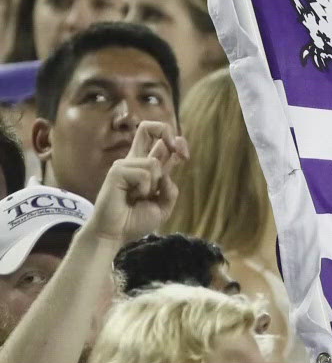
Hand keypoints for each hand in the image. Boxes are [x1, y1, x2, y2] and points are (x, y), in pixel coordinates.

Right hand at [87, 122, 188, 243]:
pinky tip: (131, 198)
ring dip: (155, 185)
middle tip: (176, 146)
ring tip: (140, 197)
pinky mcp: (117, 172)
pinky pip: (145, 174)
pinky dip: (145, 189)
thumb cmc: (135, 221)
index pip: (161, 143)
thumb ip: (170, 189)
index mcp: (147, 168)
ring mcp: (125, 165)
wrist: (116, 234)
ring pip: (154, 163)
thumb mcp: (163, 206)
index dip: (177, 141)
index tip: (184, 155)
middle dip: (165, 130)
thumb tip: (167, 174)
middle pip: (147, 128)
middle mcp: (135, 162)